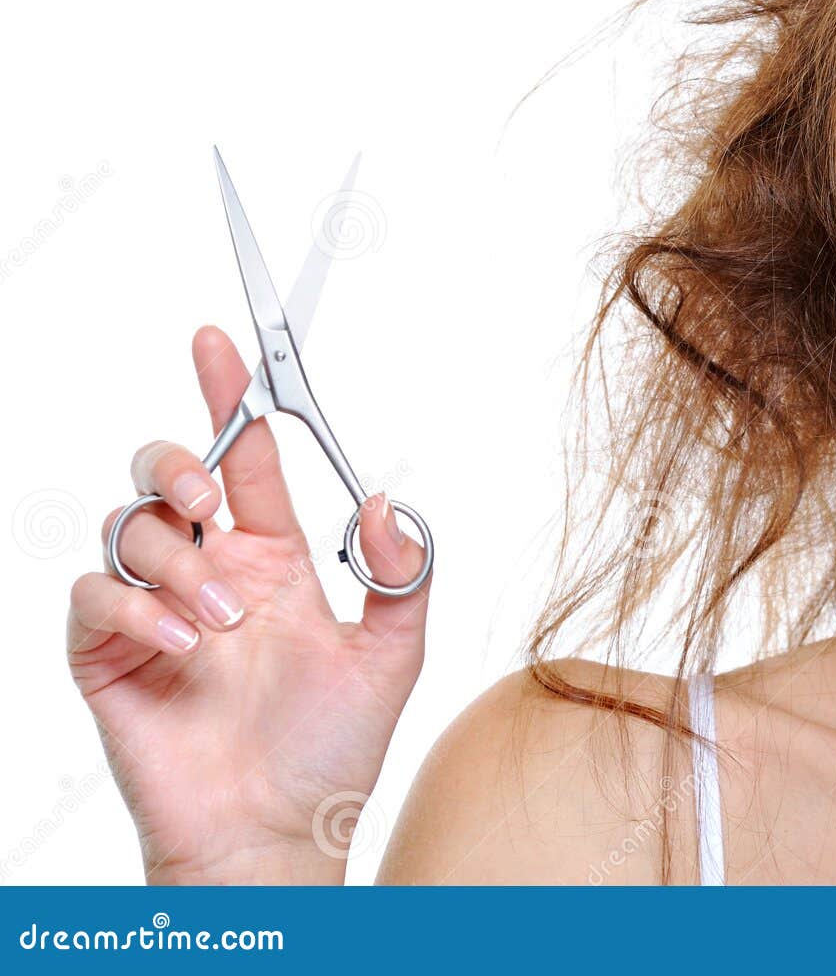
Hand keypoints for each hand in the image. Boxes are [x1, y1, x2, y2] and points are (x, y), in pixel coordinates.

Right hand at [66, 325, 431, 883]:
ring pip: (131, 527)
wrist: (276, 833)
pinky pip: (94, 595)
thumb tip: (387, 504)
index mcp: (272, 560)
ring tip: (222, 626)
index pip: (248, 459)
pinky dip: (136, 609)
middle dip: (177, 460)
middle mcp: (211, 572)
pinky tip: (184, 648)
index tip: (223, 342)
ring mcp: (156, 611)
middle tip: (206, 493)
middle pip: (166, 472)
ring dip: (177, 562)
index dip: (232, 396)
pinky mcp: (109, 654)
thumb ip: (402, 577)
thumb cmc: (330, 750)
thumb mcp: (393, 656)